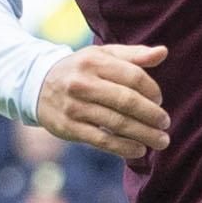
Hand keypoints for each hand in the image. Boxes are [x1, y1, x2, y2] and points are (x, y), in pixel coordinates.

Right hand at [36, 43, 171, 160]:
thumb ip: (133, 55)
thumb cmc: (80, 70)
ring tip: (161, 140)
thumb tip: (163, 52)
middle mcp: (83, 83)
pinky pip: (102, 140)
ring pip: (117, 123)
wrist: (36, 85)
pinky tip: (139, 150)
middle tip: (166, 123)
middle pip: (127, 101)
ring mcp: (74, 107)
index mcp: (94, 61)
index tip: (160, 100)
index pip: (133, 76)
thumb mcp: (102, 55)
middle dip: (152, 115)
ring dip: (144, 134)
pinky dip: (124, 147)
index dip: (152, 90)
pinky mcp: (69, 128)